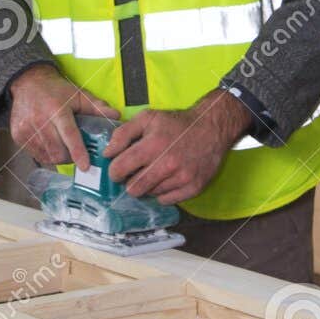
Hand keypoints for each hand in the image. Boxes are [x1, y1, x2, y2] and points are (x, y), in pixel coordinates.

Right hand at [8, 66, 118, 168]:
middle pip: (57, 150)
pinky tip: (50, 144)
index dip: (78, 151)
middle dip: (70, 157)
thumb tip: (116, 117)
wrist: (28, 83)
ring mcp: (26, 129)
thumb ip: (97, 107)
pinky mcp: (18, 136)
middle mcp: (40, 120)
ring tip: (63, 147)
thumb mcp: (78, 95)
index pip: (69, 134)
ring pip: (47, 155)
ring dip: (58, 156)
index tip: (85, 165)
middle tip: (76, 154)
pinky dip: (46, 154)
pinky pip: (36, 154)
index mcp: (57, 109)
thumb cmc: (57, 91)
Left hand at [105, 89, 251, 204]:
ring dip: (147, 186)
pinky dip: (162, 192)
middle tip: (134, 173)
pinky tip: (166, 179)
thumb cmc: (177, 123)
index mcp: (153, 145)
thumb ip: (123, 133)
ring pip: (150, 194)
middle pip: (134, 188)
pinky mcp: (194, 188)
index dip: (114, 171)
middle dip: (129, 182)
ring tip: (154, 172)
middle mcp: (167, 164)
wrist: (212, 127)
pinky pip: (167, 200)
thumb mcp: (148, 118)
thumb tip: (108, 153)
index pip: (121, 168)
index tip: (117, 170)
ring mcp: (182, 178)